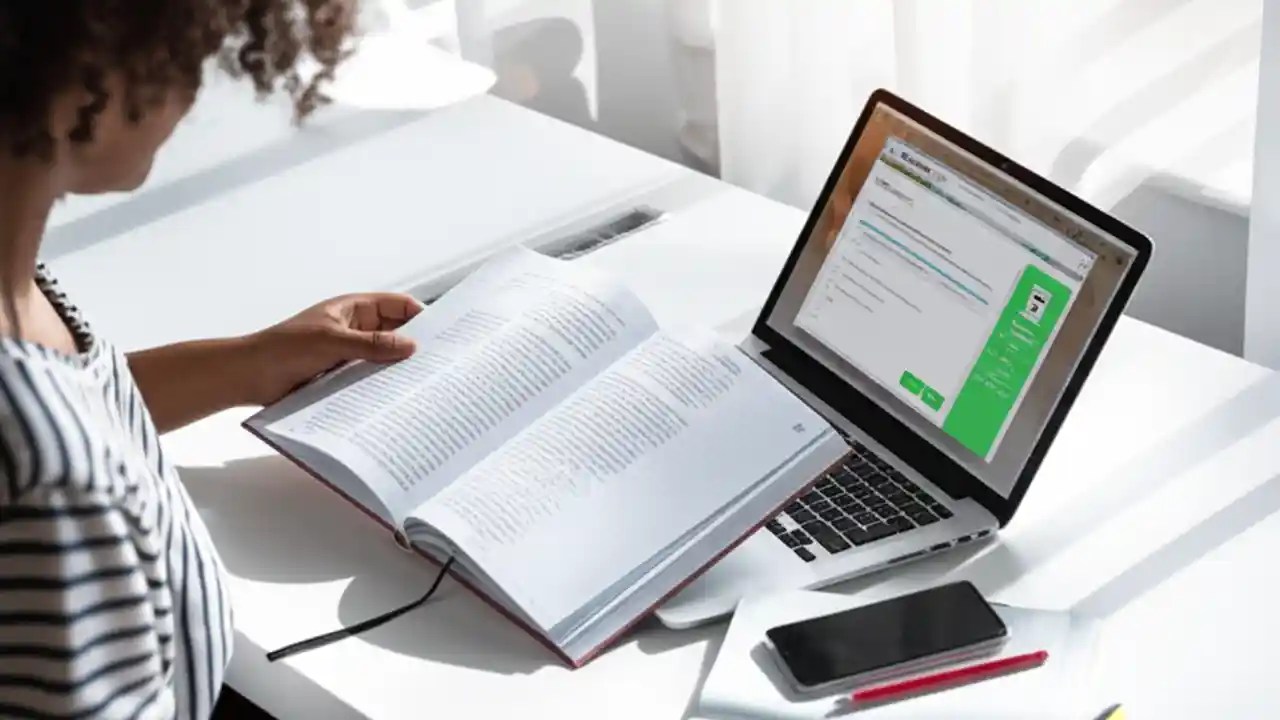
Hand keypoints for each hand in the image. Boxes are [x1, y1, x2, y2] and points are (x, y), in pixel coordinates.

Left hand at [242, 293, 423, 404]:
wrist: (248, 376)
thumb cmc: (283, 349)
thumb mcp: (332, 341)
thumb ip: (373, 344)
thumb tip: (411, 346)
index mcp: (353, 309)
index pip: (398, 305)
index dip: (420, 314)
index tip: (442, 333)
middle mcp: (355, 329)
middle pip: (396, 332)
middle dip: (414, 344)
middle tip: (439, 363)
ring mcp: (349, 354)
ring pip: (384, 358)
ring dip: (398, 369)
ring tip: (423, 385)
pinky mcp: (342, 377)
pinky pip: (369, 379)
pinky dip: (382, 386)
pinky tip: (397, 399)